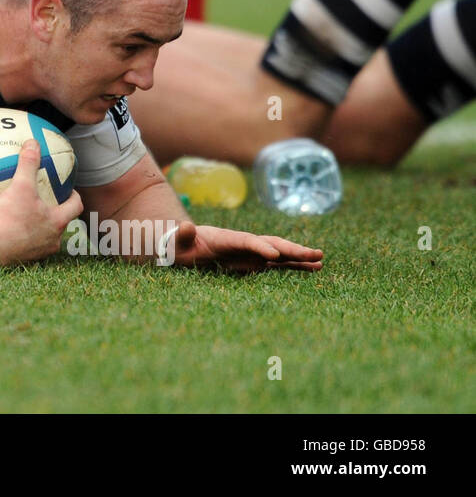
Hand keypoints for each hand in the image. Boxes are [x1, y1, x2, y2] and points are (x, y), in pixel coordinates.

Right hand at [0, 140, 83, 264]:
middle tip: (45, 200)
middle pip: (61, 222)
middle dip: (55, 211)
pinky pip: (30, 245)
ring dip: (41, 225)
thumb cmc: (11, 218)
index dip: (74, 196)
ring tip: (28, 214)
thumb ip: (28, 164)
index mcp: (57, 221)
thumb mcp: (20, 186)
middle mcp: (53, 239)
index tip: (67, 190)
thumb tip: (33, 143)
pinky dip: (25, 236)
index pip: (76, 206)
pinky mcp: (25, 257)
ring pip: (46, 235)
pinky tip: (13, 228)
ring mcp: (40, 251)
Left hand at [170, 222, 323, 272]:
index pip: (246, 241)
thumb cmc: (178, 245)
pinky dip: (294, 266)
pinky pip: (277, 264)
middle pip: (270, 244)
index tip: (274, 257)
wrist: (183, 245)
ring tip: (321, 262)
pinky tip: (313, 269)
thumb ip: (181, 236)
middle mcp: (242, 243)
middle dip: (291, 249)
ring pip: (279, 253)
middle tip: (314, 254)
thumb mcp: (176, 242)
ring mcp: (250, 252)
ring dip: (299, 257)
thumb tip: (185, 227)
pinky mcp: (253, 262)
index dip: (260, 247)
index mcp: (224, 238)